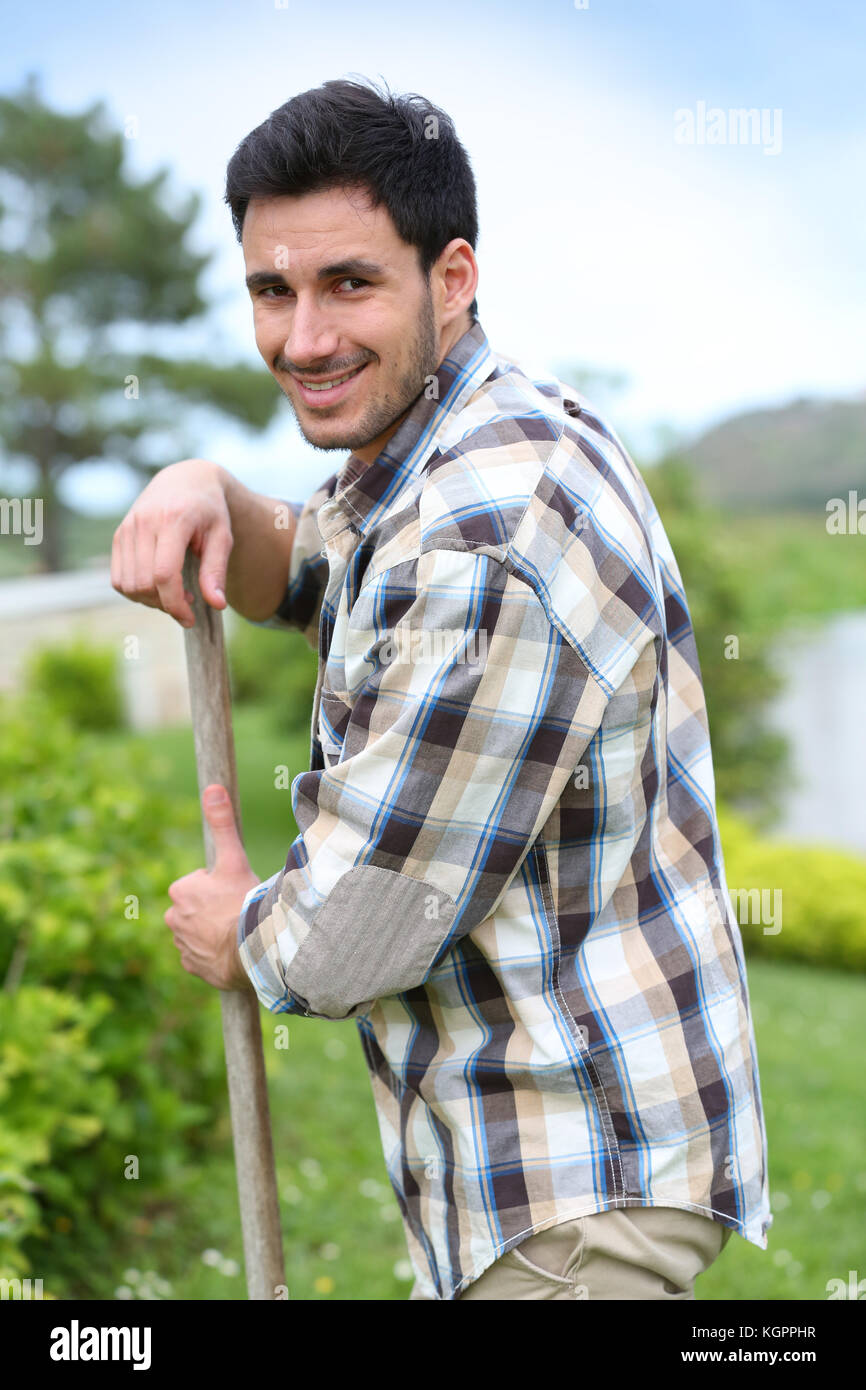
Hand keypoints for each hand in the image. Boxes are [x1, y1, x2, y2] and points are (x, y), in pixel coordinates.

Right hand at [111, 459, 233, 627]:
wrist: (185, 480)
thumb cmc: (209, 511)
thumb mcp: (222, 537)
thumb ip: (216, 571)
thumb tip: (217, 605)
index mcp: (173, 520)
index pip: (164, 574)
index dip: (175, 604)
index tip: (190, 619)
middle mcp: (143, 523)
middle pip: (144, 583)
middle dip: (165, 604)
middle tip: (188, 603)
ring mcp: (127, 528)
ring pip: (127, 584)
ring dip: (150, 601)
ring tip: (174, 594)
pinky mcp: (118, 535)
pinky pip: (118, 578)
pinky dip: (135, 591)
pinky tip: (157, 586)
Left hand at [165, 785, 259, 990]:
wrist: (249, 949)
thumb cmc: (241, 901)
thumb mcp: (233, 858)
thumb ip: (222, 823)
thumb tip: (213, 788)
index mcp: (179, 890)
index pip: (199, 883)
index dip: (219, 885)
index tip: (235, 892)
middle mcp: (173, 918)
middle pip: (198, 907)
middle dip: (215, 909)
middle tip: (238, 910)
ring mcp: (182, 945)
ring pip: (200, 931)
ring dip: (215, 930)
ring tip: (237, 930)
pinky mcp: (192, 966)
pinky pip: (202, 956)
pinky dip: (215, 953)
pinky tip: (232, 949)